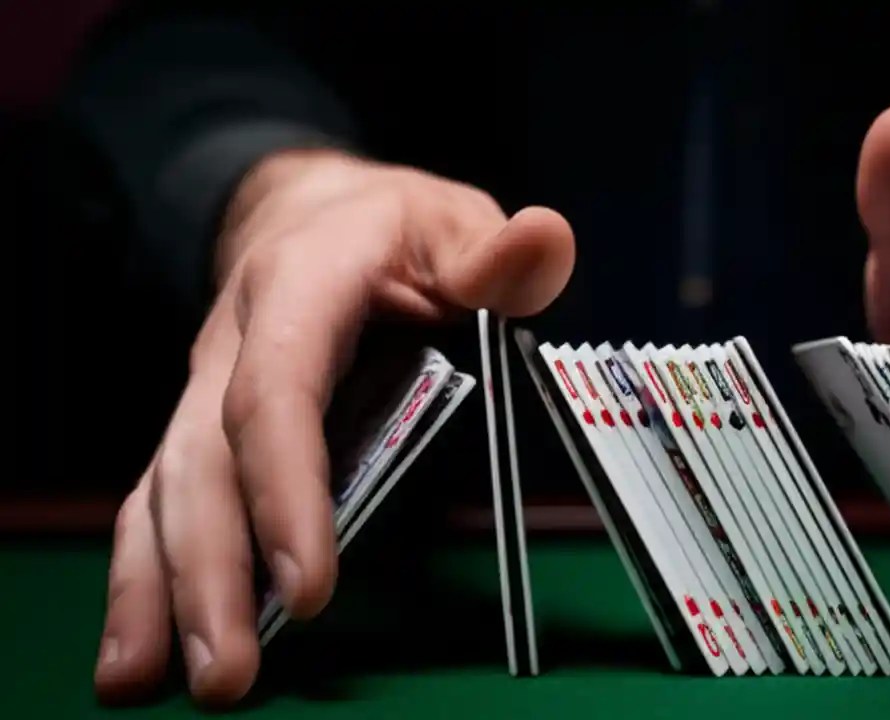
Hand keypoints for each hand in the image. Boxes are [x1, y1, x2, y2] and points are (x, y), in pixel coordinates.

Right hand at [93, 149, 574, 705]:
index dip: (288, 485)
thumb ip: (497, 254)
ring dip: (158, 591)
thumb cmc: (396, 229)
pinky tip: (136, 653)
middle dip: (212, 571)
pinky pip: (164, 502)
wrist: (311, 212)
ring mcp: (207, 389)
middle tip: (227, 675)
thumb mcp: (457, 222)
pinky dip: (146, 578)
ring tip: (148, 683)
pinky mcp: (202, 428)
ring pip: (165, 490)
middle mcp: (234, 340)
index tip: (307, 584)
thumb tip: (543, 244)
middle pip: (206, 461)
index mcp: (301, 282)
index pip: (281, 388)